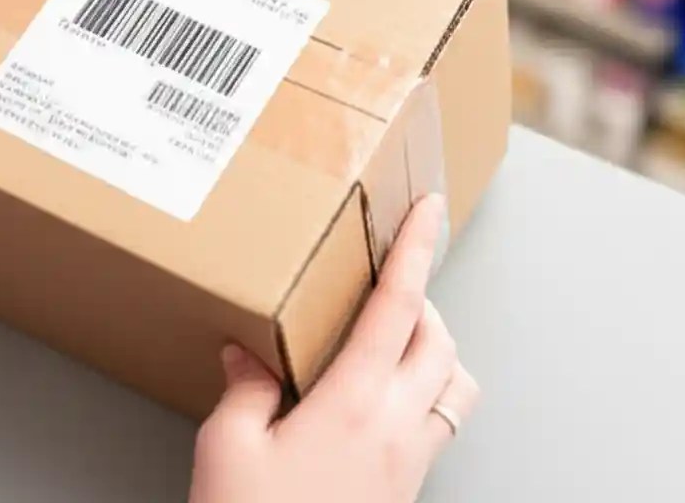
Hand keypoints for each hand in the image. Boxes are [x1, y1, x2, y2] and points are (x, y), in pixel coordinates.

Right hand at [189, 196, 478, 502]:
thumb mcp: (229, 448)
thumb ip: (247, 387)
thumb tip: (248, 351)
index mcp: (352, 403)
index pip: (397, 307)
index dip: (415, 250)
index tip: (427, 210)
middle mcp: (396, 427)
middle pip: (439, 339)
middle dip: (422, 299)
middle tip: (386, 281)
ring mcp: (409, 462)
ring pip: (456, 384)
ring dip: (435, 350)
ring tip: (393, 341)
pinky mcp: (408, 489)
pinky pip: (441, 424)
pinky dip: (430, 392)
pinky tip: (385, 400)